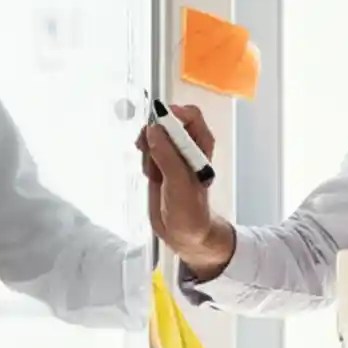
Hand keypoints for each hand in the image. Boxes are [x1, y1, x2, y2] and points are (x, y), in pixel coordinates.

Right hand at [135, 104, 233, 277]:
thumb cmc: (190, 211)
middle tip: (147, 149)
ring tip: (155, 172)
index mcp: (202, 146)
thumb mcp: (179, 183)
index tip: (157, 124)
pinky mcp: (160, 166)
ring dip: (149, 152)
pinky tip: (151, 176)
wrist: (184, 233)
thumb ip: (167, 155)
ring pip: (154, 138)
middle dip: (155, 135)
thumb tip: (154, 130)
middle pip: (167, 123)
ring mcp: (173, 156)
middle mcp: (188, 148)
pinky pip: (148, 152)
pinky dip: (145, 161)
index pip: (190, 116)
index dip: (173, 114)